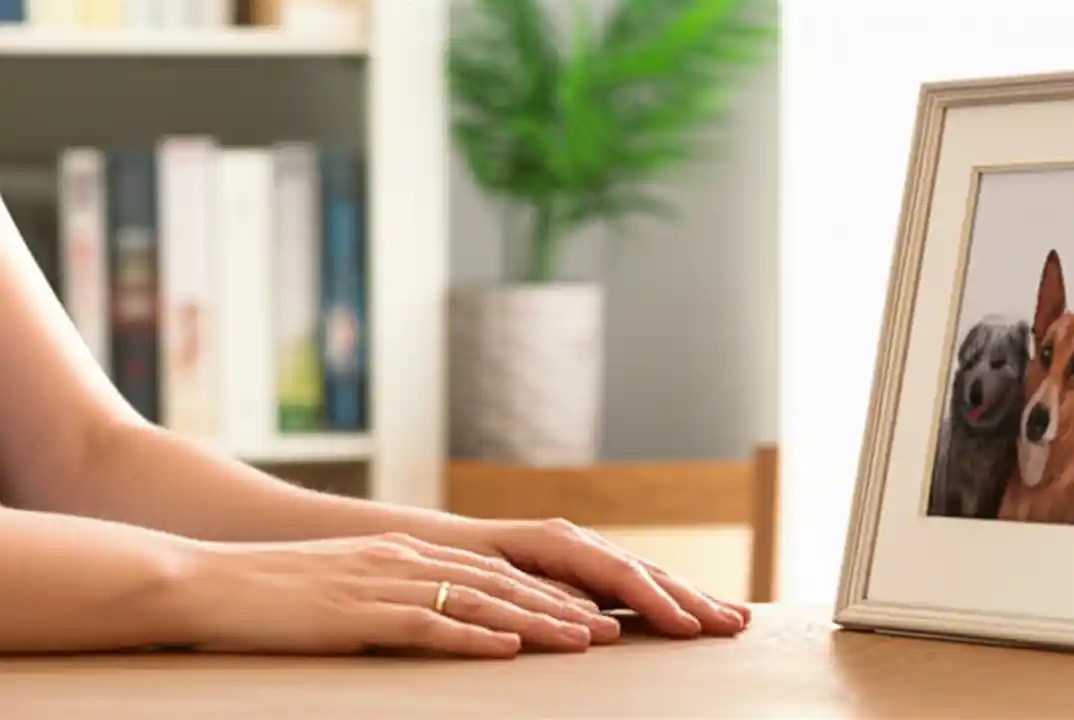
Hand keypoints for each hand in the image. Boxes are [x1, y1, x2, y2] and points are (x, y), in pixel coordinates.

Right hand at [170, 532, 620, 657]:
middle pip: (499, 584)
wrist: (202, 581)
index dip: (545, 592)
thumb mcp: (344, 584)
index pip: (491, 572)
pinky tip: (507, 649)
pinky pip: (425, 626)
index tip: (591, 611)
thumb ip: (390, 592)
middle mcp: (402, 560)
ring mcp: (380, 584)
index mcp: (403, 552)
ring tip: (582, 639)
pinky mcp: (354, 614)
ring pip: (477, 602)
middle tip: (610, 627)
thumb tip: (433, 616)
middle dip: (559, 607)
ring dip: (534, 622)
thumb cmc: (270, 593)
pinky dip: (472, 638)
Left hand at [464, 518, 751, 638]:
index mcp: (561, 541)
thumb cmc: (459, 563)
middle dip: (694, 599)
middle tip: (735, 624)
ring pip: (650, 576)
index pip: (622, 574)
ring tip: (735, 618)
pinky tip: (696, 613)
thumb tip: (593, 614)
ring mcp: (588, 554)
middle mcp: (582, 543)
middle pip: (649, 572)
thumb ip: (545, 593)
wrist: (439, 547)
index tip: (687, 627)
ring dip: (693, 598)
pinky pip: (637, 585)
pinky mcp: (588, 570)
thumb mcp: (493, 577)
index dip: (658, 602)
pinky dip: (671, 599)